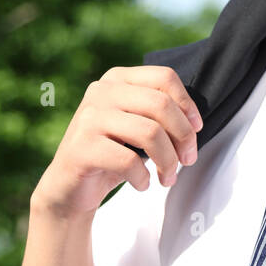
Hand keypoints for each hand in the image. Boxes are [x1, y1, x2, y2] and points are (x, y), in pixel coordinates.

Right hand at [31, 66, 202, 217]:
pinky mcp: (81, 147)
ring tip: (168, 178)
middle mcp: (100, 91)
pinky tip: (142, 184)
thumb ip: (159, 115)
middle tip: (188, 160)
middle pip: (161, 104)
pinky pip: (129, 161)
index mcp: (117, 79)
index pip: (164, 77)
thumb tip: (195, 122)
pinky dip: (143, 178)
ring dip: (168, 161)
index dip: (188, 105)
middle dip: (184, 136)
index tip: (197, 130)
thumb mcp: (136, 126)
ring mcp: (88, 118)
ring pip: (150, 133)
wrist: (69, 188)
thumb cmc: (112, 155)